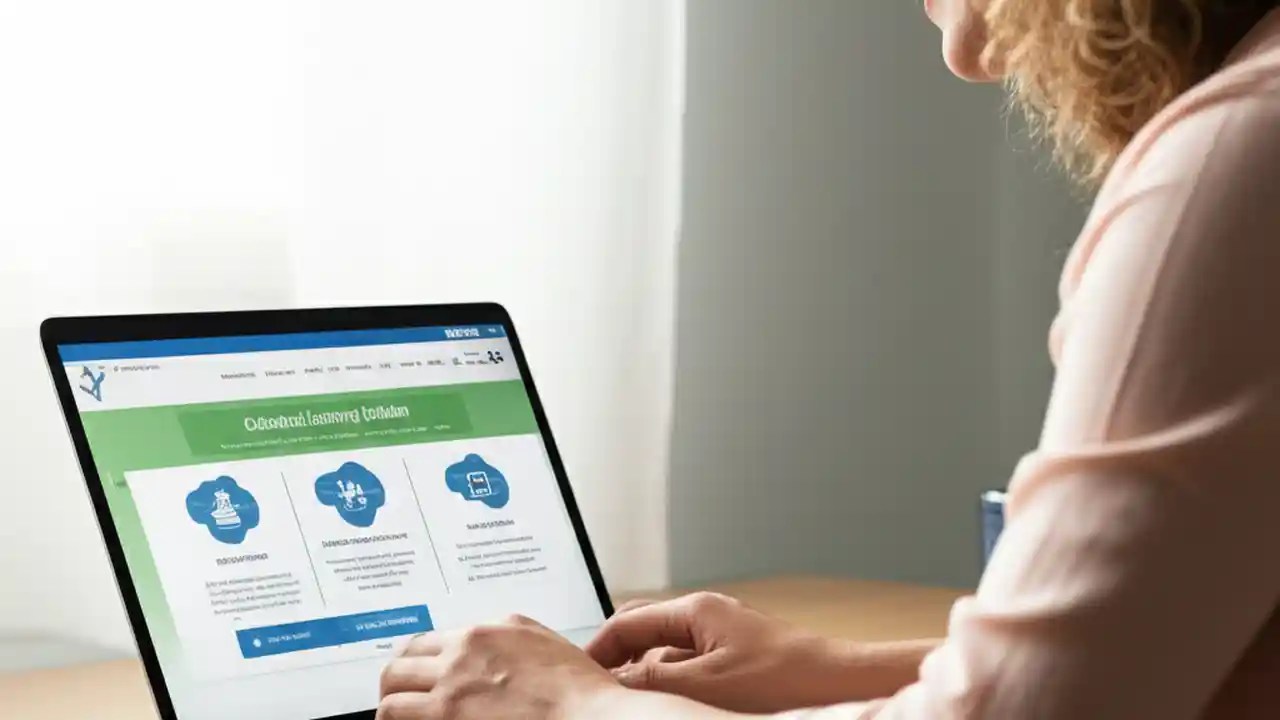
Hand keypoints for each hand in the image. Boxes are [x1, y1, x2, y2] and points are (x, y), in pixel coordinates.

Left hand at [378, 615, 618, 719]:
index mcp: (486, 633)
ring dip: (393, 705)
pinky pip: (399, 718)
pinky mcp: (446, 718)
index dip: (417, 663)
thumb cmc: (579, 690)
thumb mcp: (541, 643)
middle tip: (400, 698)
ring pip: (392, 694)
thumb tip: (485, 646)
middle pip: (401, 664)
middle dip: (396, 683)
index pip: (427, 642)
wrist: (588, 716)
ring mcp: (451, 689)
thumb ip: (506, 639)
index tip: (417, 677)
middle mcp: (462, 653)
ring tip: (399, 718)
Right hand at [587, 592, 926, 712]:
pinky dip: (674, 682)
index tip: (578, 675)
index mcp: (696, 610)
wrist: (838, 684)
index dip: (598, 649)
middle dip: (619, 658)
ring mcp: (722, 635)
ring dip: (648, 675)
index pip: (627, 622)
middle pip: (643, 630)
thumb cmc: (785, 678)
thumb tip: (613, 681)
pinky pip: (690, 665)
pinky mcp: (736, 657)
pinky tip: (676, 704)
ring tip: (638, 700)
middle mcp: (707, 615)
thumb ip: (653, 679)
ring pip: (666, 651)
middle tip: (600, 687)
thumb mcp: (706, 683)